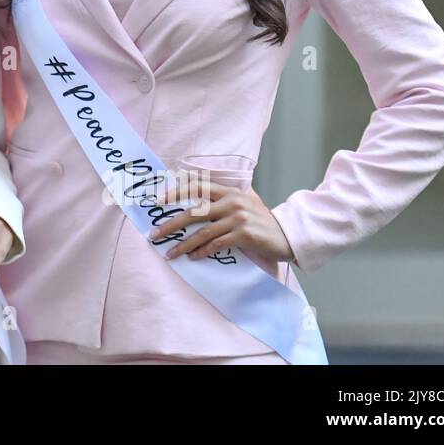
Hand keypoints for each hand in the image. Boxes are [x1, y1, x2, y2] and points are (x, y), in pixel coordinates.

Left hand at [149, 183, 293, 261]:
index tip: (157, 201)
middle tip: (155, 234)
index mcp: (229, 191)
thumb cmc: (261, 221)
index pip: (197, 187)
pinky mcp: (244, 235)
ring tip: (170, 253)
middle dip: (171, 224)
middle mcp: (232, 202)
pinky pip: (217, 244)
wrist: (287, 234)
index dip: (176, 192)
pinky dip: (203, 252)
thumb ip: (222, 200)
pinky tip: (193, 257)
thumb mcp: (242, 203)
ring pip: (203, 232)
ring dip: (184, 244)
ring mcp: (238, 218)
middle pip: (194, 212)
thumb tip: (193, 202)